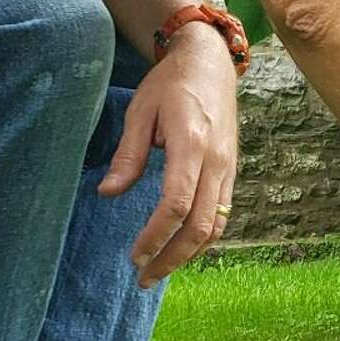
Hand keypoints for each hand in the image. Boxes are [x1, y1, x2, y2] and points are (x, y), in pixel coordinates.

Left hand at [98, 25, 240, 287]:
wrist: (211, 63)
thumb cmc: (171, 83)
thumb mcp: (140, 111)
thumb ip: (128, 155)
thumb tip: (108, 193)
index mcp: (192, 143)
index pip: (177, 203)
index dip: (156, 235)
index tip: (135, 255)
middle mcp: (216, 161)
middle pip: (200, 225)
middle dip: (172, 257)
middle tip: (143, 277)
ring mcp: (228, 169)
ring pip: (215, 226)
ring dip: (188, 255)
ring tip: (159, 269)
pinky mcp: (231, 173)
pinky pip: (221, 215)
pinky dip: (201, 239)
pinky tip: (179, 248)